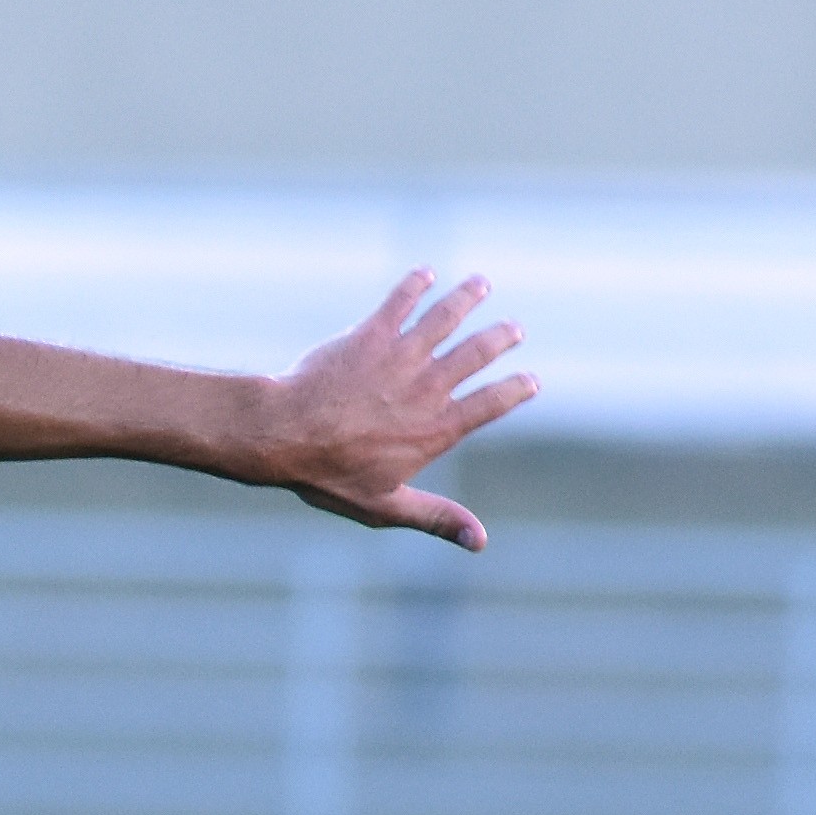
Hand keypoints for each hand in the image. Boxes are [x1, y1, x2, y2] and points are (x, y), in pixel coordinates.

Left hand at [256, 274, 524, 549]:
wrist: (282, 435)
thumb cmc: (329, 475)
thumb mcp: (386, 506)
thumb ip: (437, 518)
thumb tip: (481, 542)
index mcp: (435, 429)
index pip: (490, 405)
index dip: (515, 390)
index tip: (532, 380)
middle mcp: (427, 387)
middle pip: (475, 354)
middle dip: (499, 338)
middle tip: (514, 328)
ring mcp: (400, 356)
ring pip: (445, 318)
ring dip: (466, 298)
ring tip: (481, 284)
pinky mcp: (370, 334)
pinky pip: (399, 302)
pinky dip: (415, 284)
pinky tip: (425, 272)